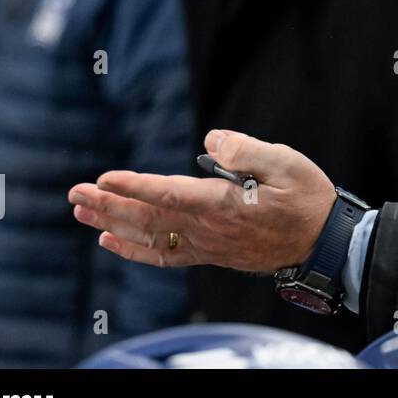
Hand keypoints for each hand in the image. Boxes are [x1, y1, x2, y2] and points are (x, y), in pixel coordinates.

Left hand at [68, 129, 336, 270]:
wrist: (323, 243)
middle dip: (109, 204)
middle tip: (75, 193)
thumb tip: (211, 141)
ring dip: (113, 224)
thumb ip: (246, 149)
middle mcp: (209, 229)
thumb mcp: (286, 162)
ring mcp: (207, 245)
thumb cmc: (307, 198)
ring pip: (149, 237)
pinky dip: (134, 250)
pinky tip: (112, 241)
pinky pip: (164, 255)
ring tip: (82, 212)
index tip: (103, 178)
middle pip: (149, 217)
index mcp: (224, 205)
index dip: (134, 186)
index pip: (169, 194)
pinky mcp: (210, 253)